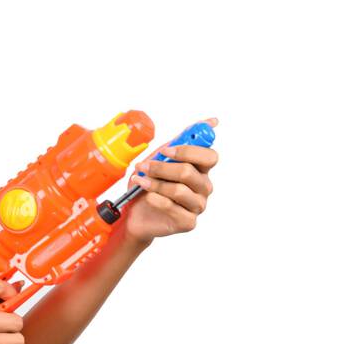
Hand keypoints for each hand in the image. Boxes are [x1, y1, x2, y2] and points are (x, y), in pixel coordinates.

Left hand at [125, 117, 219, 243]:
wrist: (134, 215)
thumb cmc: (148, 186)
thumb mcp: (158, 160)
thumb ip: (177, 143)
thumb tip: (209, 122)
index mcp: (200, 169)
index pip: (209, 156)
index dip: (188, 150)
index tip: (166, 150)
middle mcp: (203, 187)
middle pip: (190, 172)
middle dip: (163, 168)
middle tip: (144, 166)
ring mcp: (198, 205)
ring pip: (179, 190)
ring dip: (155, 183)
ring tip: (139, 181)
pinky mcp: (188, 222)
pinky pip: (172, 206)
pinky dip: (155, 199)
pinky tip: (146, 196)